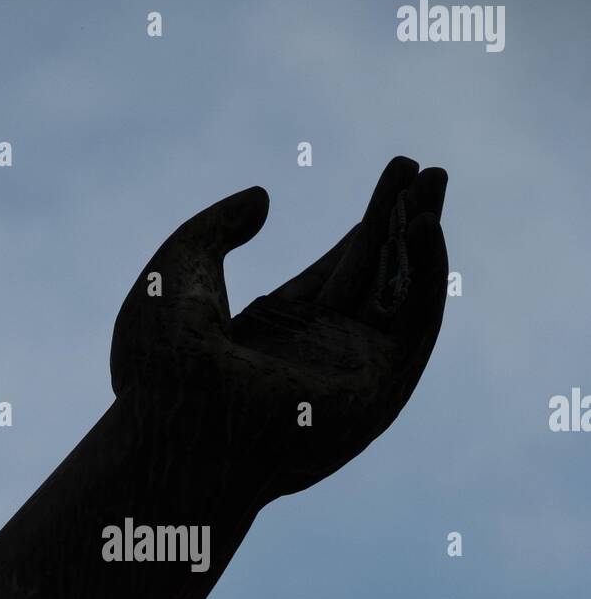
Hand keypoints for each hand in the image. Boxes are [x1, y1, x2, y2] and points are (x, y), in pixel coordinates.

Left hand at [110, 157, 447, 503]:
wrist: (179, 428)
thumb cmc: (162, 365)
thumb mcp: (180, 269)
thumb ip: (217, 226)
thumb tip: (262, 198)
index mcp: (269, 338)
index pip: (333, 275)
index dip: (364, 228)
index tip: (393, 178)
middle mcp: (314, 359)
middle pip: (373, 281)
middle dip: (400, 224)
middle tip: (426, 170)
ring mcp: (346, 379)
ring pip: (398, 298)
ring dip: (421, 240)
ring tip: (435, 180)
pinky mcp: (375, 395)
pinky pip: (414, 329)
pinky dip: (428, 276)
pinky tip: (426, 226)